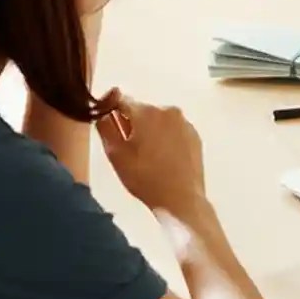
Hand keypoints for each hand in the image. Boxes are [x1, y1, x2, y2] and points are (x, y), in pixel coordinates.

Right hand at [96, 94, 206, 213]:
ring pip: (159, 120)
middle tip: (128, 147)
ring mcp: (185, 123)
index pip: (121, 100)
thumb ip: (105, 127)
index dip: (111, 109)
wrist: (181, 198)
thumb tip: (104, 113)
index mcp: (146, 112)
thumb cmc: (144, 177)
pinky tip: (163, 157)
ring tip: (147, 155)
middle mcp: (168, 111)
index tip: (108, 123)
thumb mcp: (115, 153)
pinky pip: (174, 130)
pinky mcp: (195, 135)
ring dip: (150, 130)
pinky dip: (166, 138)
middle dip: (133, 123)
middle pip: (142, 110)